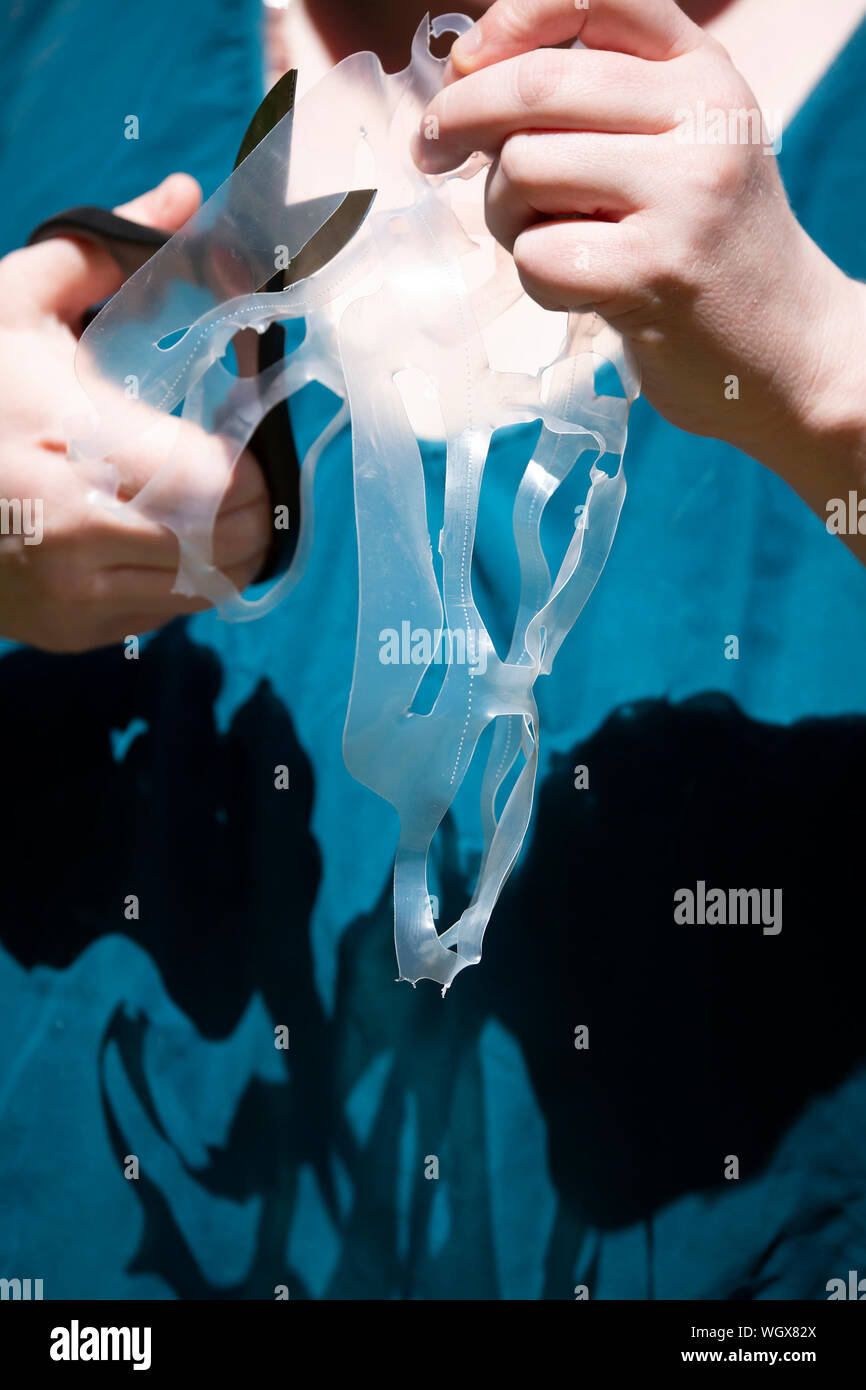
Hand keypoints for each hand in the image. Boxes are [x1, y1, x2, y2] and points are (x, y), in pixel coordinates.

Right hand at [0, 174, 271, 651]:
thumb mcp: (18, 305)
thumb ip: (107, 251)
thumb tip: (190, 196)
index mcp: (75, 446)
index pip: (219, 484)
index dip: (252, 462)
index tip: (244, 429)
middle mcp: (79, 535)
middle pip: (229, 544)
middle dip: (255, 506)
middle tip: (245, 470)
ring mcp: (75, 597)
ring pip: (208, 588)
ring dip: (227, 548)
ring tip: (209, 503)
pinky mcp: (73, 632)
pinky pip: (169, 615)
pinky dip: (184, 580)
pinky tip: (160, 538)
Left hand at [413, 0, 865, 476]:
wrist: (788, 349)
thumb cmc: (709, 250)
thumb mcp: (681, 146)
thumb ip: (601, 104)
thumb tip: (467, 79)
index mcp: (704, 72)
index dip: (512, 20)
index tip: (466, 63)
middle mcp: (701, 118)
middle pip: (535, 88)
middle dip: (460, 118)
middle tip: (430, 151)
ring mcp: (683, 194)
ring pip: (524, 169)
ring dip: (504, 213)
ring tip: (544, 239)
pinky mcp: (655, 272)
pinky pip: (536, 255)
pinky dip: (536, 278)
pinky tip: (581, 290)